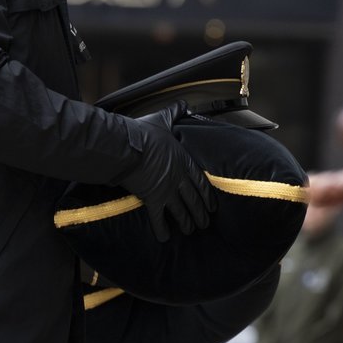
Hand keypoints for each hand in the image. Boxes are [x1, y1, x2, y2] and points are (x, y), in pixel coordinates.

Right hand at [117, 104, 215, 242]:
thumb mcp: (163, 120)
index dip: (207, 195)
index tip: (213, 205)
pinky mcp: (152, 199)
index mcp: (183, 161)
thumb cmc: (145, 134)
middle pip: (193, 199)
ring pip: (180, 210)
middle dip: (200, 212)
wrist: (128, 147)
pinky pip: (158, 218)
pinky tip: (164, 238)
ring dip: (186, 222)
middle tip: (205, 223)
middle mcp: (178, 178)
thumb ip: (174, 113)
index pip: (200, 182)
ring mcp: (166, 190)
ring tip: (191, 230)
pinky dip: (161, 229)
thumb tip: (183, 104)